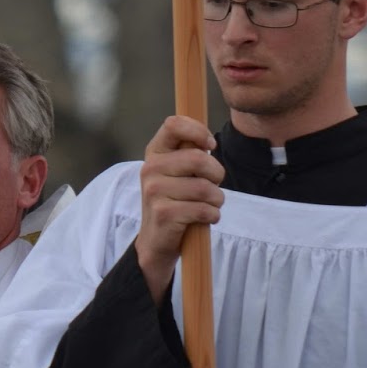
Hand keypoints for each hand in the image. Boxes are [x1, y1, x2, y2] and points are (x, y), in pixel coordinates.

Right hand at [135, 116, 224, 302]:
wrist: (156, 242)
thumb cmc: (175, 202)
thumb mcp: (176, 173)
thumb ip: (189, 153)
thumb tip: (208, 142)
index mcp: (154, 153)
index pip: (173, 124)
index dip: (198, 131)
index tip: (210, 146)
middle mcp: (150, 169)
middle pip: (199, 159)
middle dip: (216, 174)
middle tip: (213, 185)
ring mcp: (154, 192)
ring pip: (205, 187)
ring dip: (216, 199)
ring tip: (209, 205)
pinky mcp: (164, 213)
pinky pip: (203, 209)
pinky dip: (212, 215)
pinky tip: (205, 218)